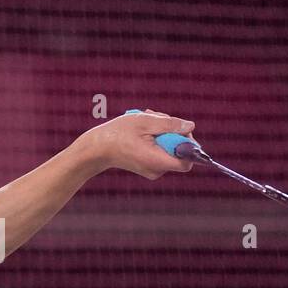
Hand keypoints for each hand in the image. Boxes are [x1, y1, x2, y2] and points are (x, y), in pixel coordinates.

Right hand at [77, 108, 196, 177]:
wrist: (97, 148)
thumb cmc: (118, 134)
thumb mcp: (145, 122)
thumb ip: (170, 124)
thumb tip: (190, 126)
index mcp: (157, 161)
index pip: (187, 161)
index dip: (189, 145)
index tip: (180, 130)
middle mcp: (157, 170)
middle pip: (179, 152)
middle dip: (173, 132)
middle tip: (157, 117)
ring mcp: (152, 170)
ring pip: (169, 149)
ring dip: (162, 132)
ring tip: (146, 120)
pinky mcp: (148, 166)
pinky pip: (160, 151)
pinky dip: (156, 139)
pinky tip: (143, 129)